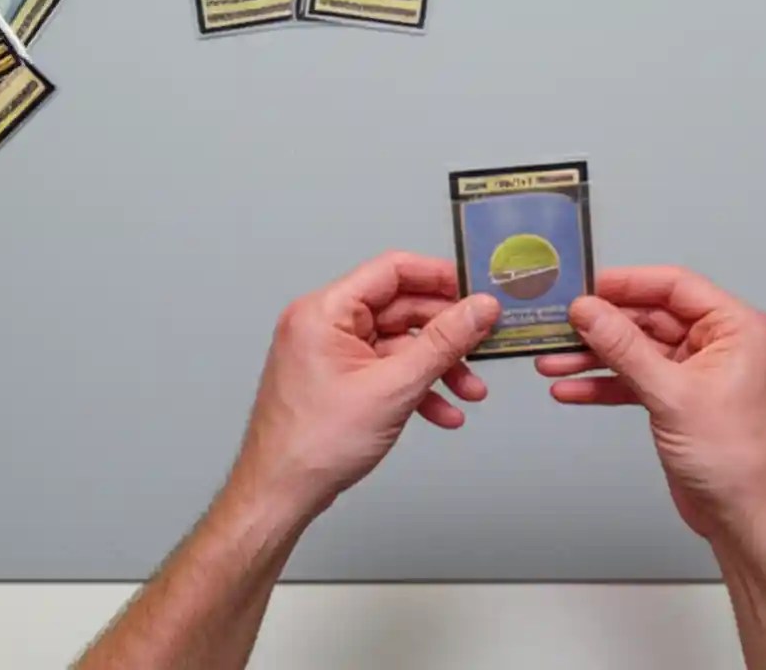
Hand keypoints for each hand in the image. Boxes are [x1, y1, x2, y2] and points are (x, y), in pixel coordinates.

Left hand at [232, 252, 500, 517]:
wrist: (281, 495)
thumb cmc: (314, 444)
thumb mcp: (394, 387)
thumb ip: (443, 343)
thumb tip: (481, 309)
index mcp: (325, 311)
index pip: (392, 270)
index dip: (440, 277)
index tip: (477, 291)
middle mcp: (325, 325)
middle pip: (401, 309)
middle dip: (447, 335)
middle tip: (485, 345)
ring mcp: (331, 354)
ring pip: (399, 345)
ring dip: (438, 367)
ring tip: (470, 392)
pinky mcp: (339, 380)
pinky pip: (387, 371)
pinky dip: (417, 388)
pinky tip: (443, 412)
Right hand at [535, 267, 765, 547]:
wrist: (743, 517)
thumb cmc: (734, 458)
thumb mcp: (672, 394)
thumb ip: (625, 348)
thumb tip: (588, 311)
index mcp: (736, 328)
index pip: (675, 287)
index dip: (627, 284)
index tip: (585, 286)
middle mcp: (718, 343)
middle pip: (649, 318)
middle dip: (601, 326)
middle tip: (558, 325)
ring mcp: (696, 372)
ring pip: (636, 351)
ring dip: (594, 357)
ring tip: (550, 360)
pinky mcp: (678, 399)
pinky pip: (635, 380)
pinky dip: (604, 385)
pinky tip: (570, 389)